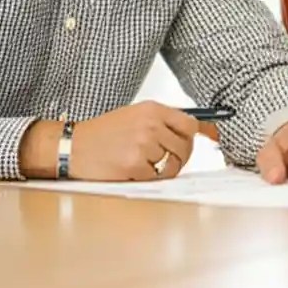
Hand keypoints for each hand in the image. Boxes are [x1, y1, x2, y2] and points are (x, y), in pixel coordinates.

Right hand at [20, 101, 217, 180]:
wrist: (72, 145)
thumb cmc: (105, 133)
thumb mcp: (135, 116)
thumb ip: (165, 122)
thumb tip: (204, 130)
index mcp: (152, 109)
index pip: (190, 123)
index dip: (203, 133)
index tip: (214, 138)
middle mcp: (150, 124)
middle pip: (185, 147)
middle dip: (179, 157)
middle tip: (165, 159)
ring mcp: (142, 145)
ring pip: (172, 165)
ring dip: (162, 170)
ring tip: (144, 164)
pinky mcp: (134, 165)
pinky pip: (156, 177)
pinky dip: (147, 178)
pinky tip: (131, 170)